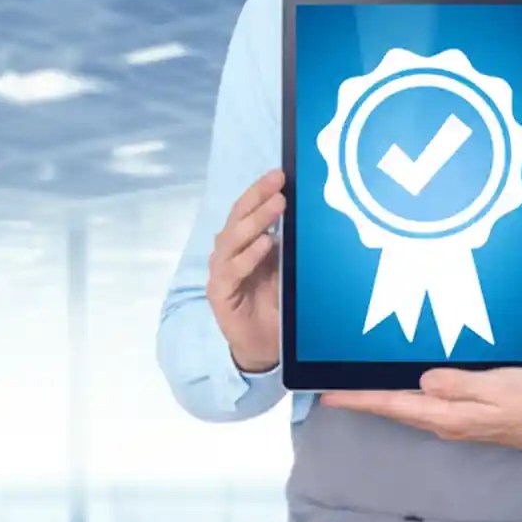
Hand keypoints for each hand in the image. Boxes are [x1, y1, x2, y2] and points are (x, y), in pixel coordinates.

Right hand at [208, 170, 285, 372]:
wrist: (264, 346)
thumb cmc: (274, 305)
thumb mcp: (284, 270)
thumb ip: (285, 245)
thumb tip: (302, 213)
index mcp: (241, 244)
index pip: (246, 210)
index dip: (260, 191)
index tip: (280, 174)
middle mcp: (227, 254)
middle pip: (237, 219)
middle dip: (257, 198)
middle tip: (278, 183)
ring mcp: (221, 273)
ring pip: (233, 240)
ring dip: (256, 221)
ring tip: (277, 206)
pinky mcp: (219, 293)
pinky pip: (233, 270)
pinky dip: (249, 256)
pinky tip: (266, 244)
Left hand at [320, 368, 521, 458]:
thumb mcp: (497, 387)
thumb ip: (458, 384)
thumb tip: (424, 381)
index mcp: (448, 415)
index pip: (391, 404)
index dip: (357, 398)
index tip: (327, 396)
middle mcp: (445, 422)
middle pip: (392, 407)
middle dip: (360, 397)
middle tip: (330, 388)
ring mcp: (454, 422)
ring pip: (407, 406)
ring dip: (381, 396)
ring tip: (356, 386)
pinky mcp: (465, 417)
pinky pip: (425, 405)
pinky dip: (405, 395)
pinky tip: (402, 386)